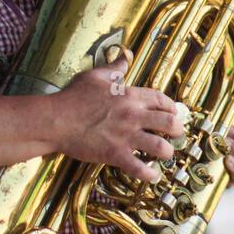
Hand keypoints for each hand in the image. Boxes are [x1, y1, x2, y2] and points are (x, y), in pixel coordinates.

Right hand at [52, 51, 183, 182]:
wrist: (56, 120)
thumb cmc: (73, 97)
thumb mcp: (95, 76)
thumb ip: (114, 68)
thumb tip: (124, 56)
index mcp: (130, 96)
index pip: (161, 100)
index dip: (171, 107)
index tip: (174, 112)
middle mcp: (133, 115)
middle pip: (168, 123)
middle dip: (177, 130)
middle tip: (177, 134)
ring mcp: (125, 136)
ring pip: (160, 146)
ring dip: (167, 152)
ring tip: (166, 154)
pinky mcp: (115, 154)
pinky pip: (138, 167)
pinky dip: (149, 175)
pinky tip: (153, 177)